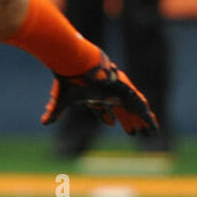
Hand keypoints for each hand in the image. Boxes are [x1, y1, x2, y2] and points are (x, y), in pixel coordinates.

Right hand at [40, 51, 158, 134]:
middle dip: (126, 120)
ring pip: (132, 108)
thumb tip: (43, 123)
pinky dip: (147, 118)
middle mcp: (107, 93)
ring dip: (140, 121)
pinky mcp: (127, 92)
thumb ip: (54, 112)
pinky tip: (153, 127)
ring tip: (149, 132)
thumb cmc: (68, 81)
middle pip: (120, 109)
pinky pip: (141, 107)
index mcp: (92, 94)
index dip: (105, 116)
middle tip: (133, 132)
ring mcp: (118, 92)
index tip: (111, 123)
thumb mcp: (61, 100)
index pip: (100, 107)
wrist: (78, 63)